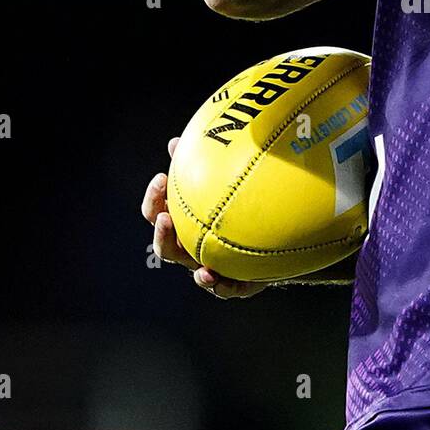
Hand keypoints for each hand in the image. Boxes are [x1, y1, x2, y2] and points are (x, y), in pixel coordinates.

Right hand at [141, 137, 271, 299]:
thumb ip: (203, 165)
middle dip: (163, 233)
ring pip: (194, 272)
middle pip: (167, 247)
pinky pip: (225, 290)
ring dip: (194, 269)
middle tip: (166, 217)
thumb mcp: (223, 183)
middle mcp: (192, 250)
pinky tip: (223, 277)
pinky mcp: (234, 284)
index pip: (158, 214)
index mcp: (184, 225)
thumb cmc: (241, 205)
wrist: (275, 239)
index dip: (154, 199)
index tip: (162, 178)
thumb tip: (178, 140)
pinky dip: (221, 285)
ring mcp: (210, 269)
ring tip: (201, 265)